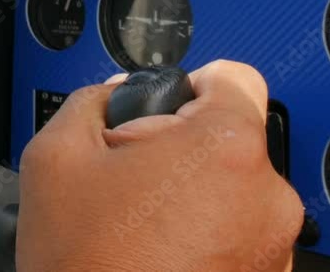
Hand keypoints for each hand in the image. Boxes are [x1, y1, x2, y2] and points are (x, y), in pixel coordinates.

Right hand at [16, 60, 303, 271]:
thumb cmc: (84, 263)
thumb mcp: (55, 156)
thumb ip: (89, 102)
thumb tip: (114, 94)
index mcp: (224, 148)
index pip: (231, 77)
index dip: (187, 85)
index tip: (163, 108)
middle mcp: (268, 196)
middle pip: (227, 139)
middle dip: (180, 148)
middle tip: (131, 179)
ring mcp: (273, 246)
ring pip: (232, 189)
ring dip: (193, 196)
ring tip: (141, 225)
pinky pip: (237, 234)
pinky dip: (204, 235)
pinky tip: (158, 253)